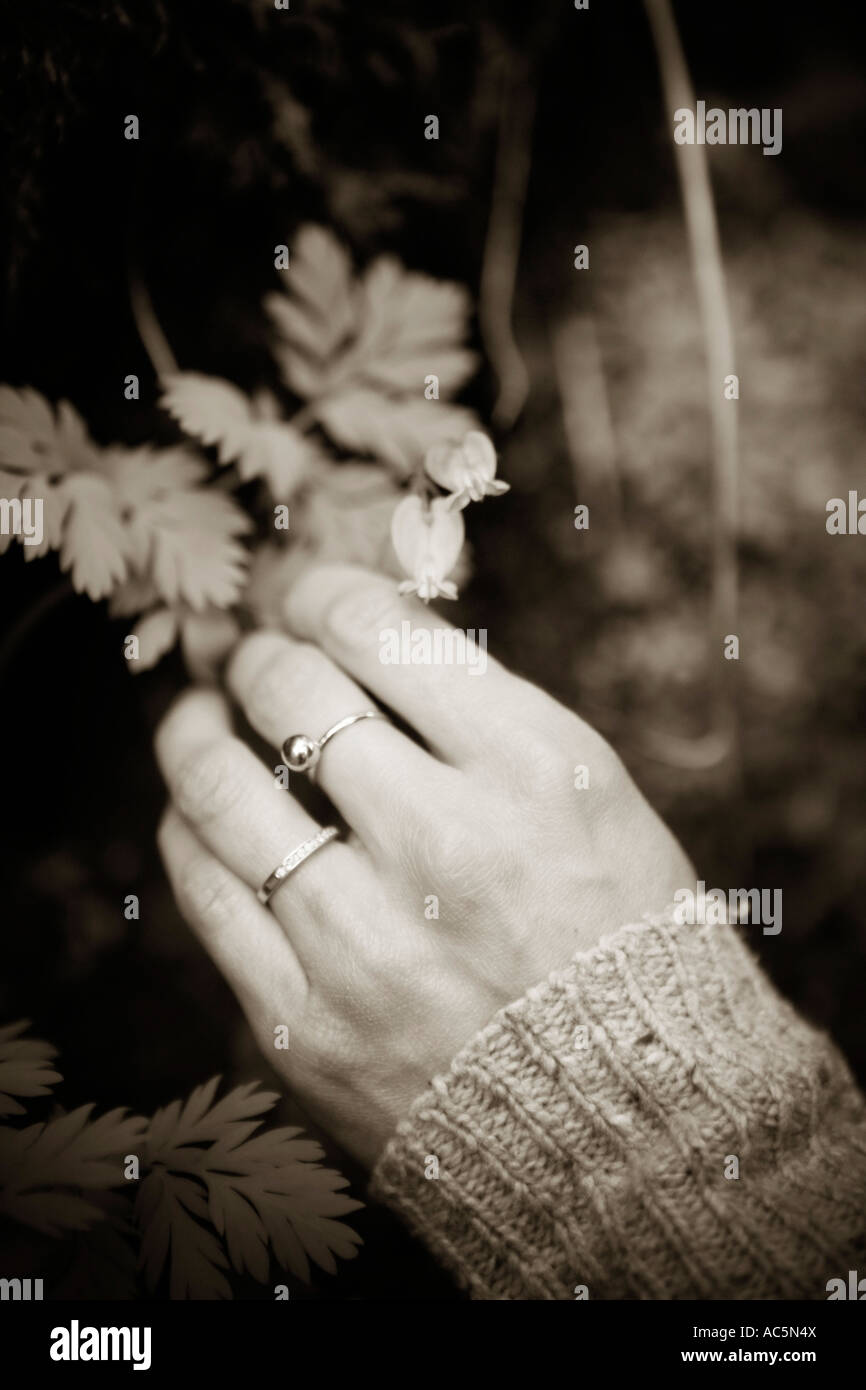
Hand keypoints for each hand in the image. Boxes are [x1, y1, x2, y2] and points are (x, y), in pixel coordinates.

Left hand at [155, 565, 693, 1168]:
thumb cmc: (622, 945)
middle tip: (256, 659)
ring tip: (197, 719)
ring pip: (219, 785)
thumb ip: (482, 714)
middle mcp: (445, 847)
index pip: (377, 628)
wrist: (631, 1128)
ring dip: (194, 730)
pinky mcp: (307, 1027)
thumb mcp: (595, 799)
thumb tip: (360, 639)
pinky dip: (191, 833)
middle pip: (289, 689)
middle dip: (259, 654)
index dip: (321, 593)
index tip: (308, 599)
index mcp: (535, 773)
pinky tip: (201, 816)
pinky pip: (206, 893)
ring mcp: (366, 945)